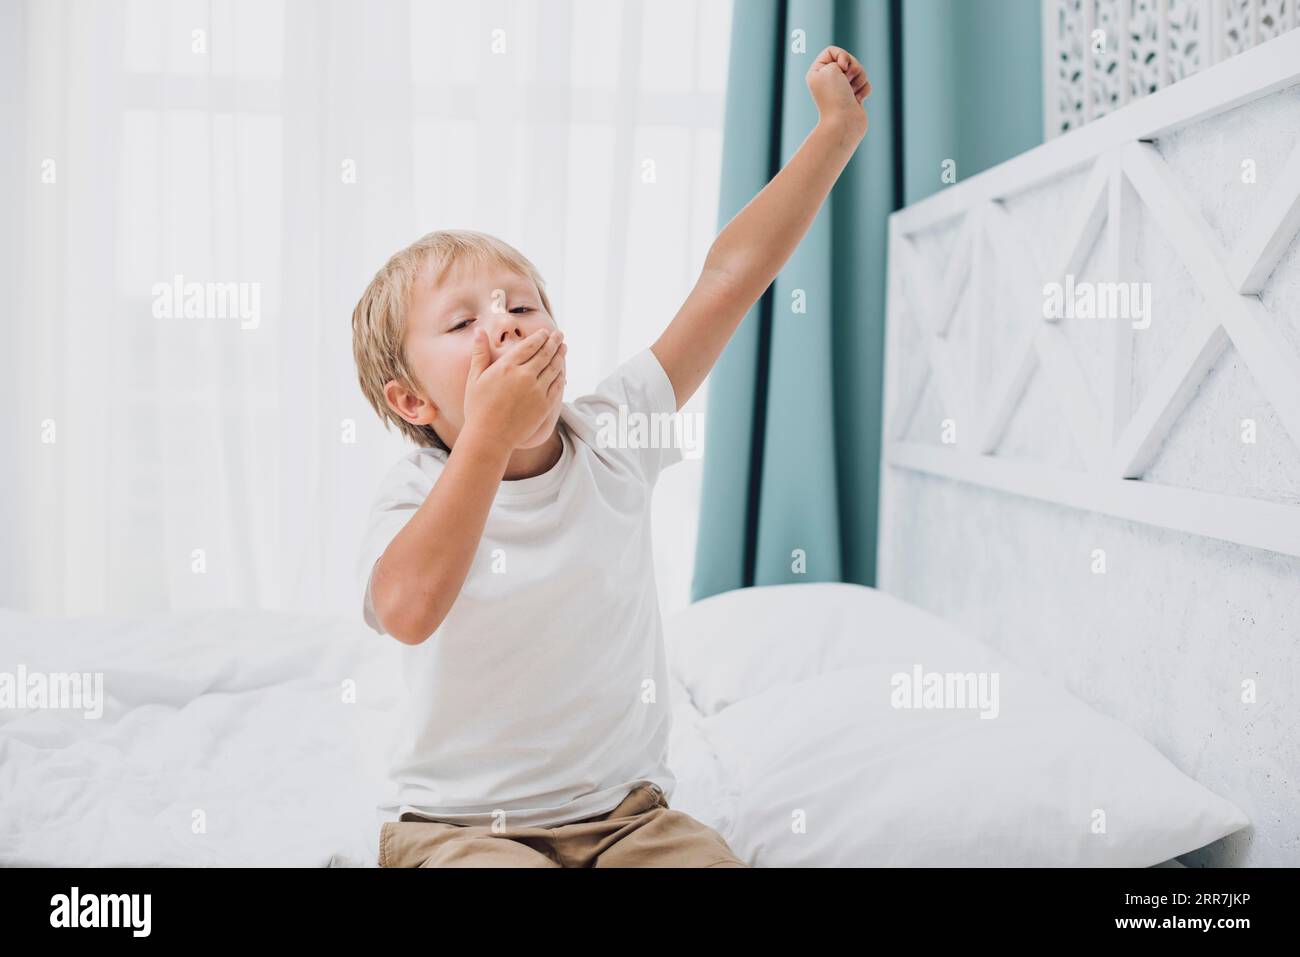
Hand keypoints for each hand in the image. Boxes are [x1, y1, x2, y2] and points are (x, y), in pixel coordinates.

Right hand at [462, 327, 565, 449]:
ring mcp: (537, 390)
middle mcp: (524, 375)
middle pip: (545, 353)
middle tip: (560, 335)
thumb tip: (478, 330)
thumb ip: (479, 353)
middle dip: (554, 342)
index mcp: (507, 366)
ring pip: (553, 368)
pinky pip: (557, 385)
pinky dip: (561, 375)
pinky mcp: (544, 405)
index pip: (529, 345)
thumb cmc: (478, 408)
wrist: (490, 437)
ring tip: (564, 348)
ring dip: (560, 356)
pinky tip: (562, 370)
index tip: (545, 332)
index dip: (540, 337)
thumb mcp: (474, 378)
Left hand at [806, 45, 869, 138]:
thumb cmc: (835, 96)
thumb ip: (840, 59)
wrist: (844, 122)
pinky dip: (863, 91)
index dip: (842, 55)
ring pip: (859, 71)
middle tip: (847, 81)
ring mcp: (841, 88)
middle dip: (853, 68)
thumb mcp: (831, 68)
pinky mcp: (853, 96)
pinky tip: (856, 101)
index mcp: (817, 72)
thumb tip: (849, 70)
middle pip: (849, 59)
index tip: (841, 67)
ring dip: (859, 80)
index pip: (832, 50)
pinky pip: (865, 84)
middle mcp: (828, 79)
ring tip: (851, 93)